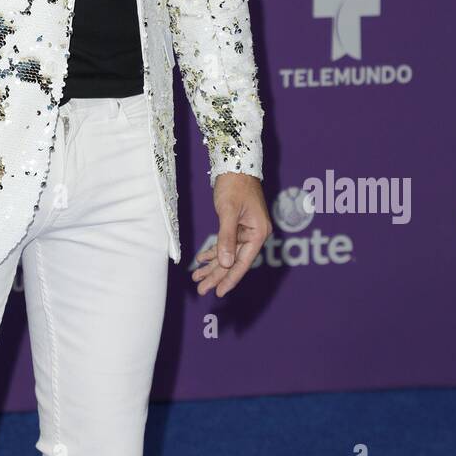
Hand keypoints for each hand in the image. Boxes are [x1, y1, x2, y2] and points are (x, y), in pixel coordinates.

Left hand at [192, 172, 270, 297]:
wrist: (235, 163)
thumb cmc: (234, 184)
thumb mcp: (228, 211)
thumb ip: (227, 237)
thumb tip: (224, 263)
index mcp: (258, 232)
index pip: (243, 261)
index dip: (230, 278)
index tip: (219, 292)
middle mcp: (254, 234)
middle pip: (234, 260)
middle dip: (216, 275)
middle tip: (201, 290)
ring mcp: (246, 230)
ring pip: (227, 254)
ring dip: (212, 266)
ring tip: (197, 279)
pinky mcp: (237, 225)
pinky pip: (225, 243)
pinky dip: (213, 251)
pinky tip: (202, 260)